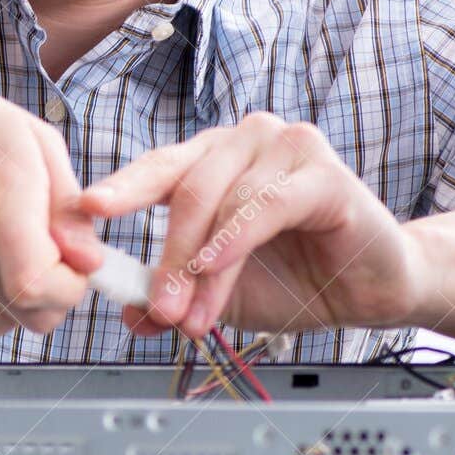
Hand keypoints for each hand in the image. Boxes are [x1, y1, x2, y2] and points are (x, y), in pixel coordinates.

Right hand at [0, 43, 103, 334]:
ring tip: (4, 253)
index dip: (69, 289)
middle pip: (24, 317)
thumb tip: (90, 261)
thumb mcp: (31, 140)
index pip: (38, 288)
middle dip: (50, 299)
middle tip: (46, 261)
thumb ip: (68, 206)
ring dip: (12, 301)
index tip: (74, 268)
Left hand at [75, 113, 431, 338]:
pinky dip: (235, 238)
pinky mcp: (324, 172)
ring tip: (192, 314)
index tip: (84, 212)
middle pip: (186, 191)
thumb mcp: (219, 292)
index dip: (120, 189)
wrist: (371, 291)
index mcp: (216, 158)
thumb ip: (172, 292)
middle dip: (166, 257)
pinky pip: (265, 203)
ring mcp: (288, 146)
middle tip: (157, 308)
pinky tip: (216, 265)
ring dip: (200, 267)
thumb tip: (125, 311)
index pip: (158, 168)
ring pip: (222, 204)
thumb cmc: (298, 277)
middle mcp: (248, 140)